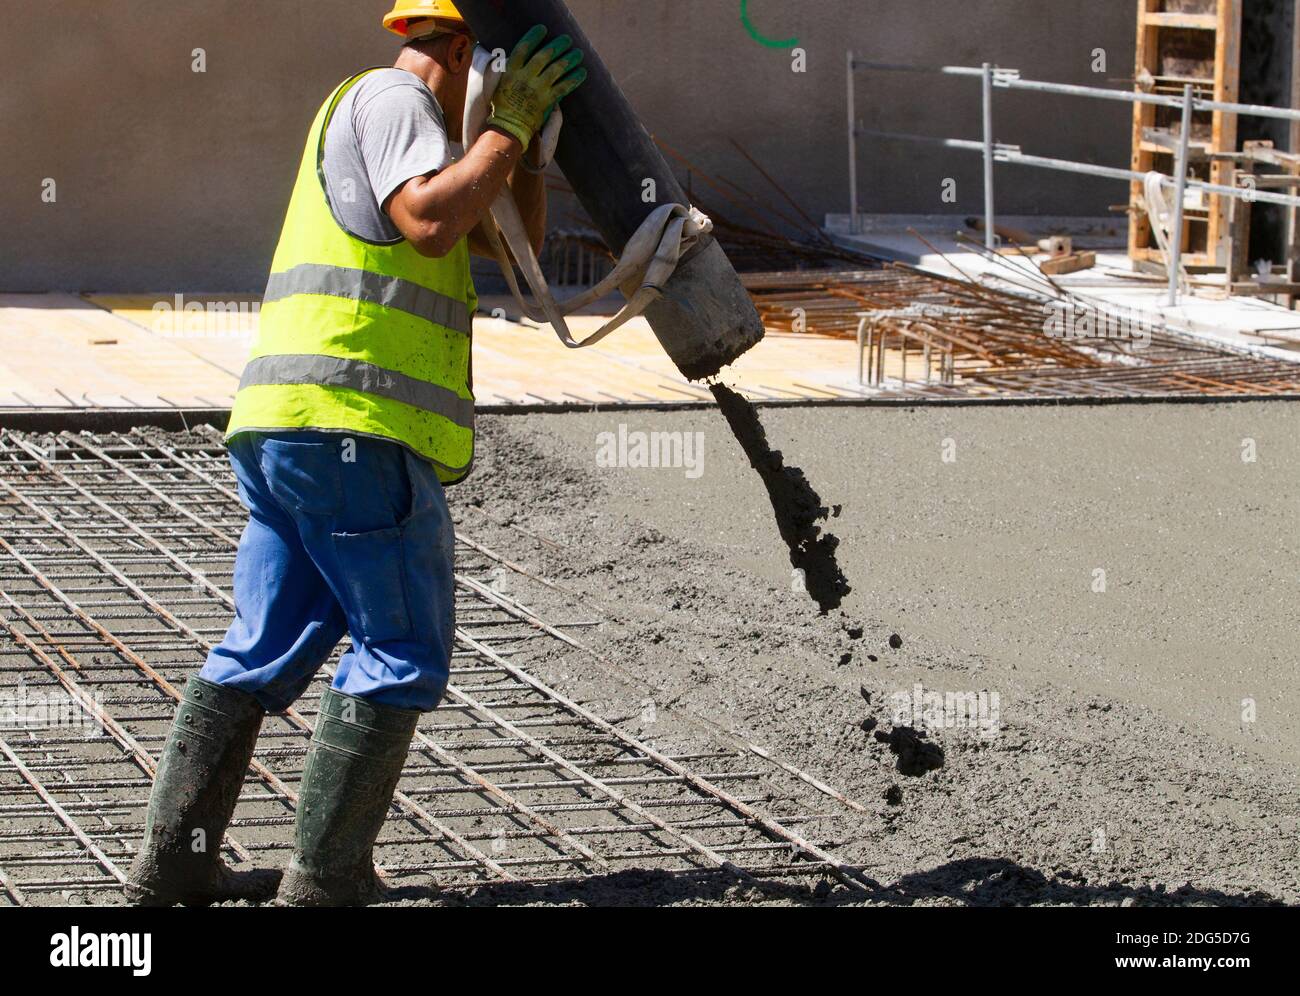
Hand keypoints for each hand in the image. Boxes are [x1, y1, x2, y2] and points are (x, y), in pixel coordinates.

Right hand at [487, 24, 586, 151]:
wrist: (509, 126)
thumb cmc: (503, 104)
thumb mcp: (499, 82)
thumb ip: (505, 68)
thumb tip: (502, 52)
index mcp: (511, 71)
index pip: (523, 49)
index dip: (533, 37)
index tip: (543, 29)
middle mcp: (525, 78)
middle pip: (543, 56)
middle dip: (557, 46)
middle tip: (567, 39)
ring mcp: (537, 89)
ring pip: (556, 70)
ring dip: (569, 60)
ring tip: (579, 53)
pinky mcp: (547, 100)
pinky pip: (563, 87)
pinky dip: (574, 79)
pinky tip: (582, 72)